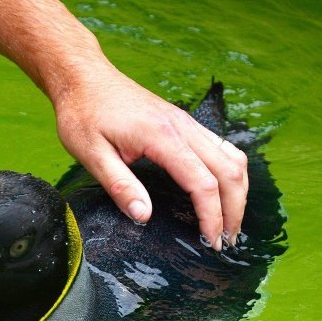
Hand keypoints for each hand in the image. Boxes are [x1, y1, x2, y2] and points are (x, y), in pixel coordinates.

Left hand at [53, 63, 247, 250]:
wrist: (84, 78)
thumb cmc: (83, 114)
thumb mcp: (91, 155)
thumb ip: (120, 186)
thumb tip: (144, 217)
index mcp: (161, 136)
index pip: (202, 182)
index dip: (211, 216)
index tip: (211, 242)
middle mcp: (183, 126)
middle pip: (229, 170)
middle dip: (234, 210)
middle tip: (226, 242)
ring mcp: (186, 122)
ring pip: (232, 157)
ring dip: (238, 192)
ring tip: (229, 223)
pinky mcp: (183, 123)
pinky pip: (221, 148)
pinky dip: (230, 174)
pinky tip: (222, 193)